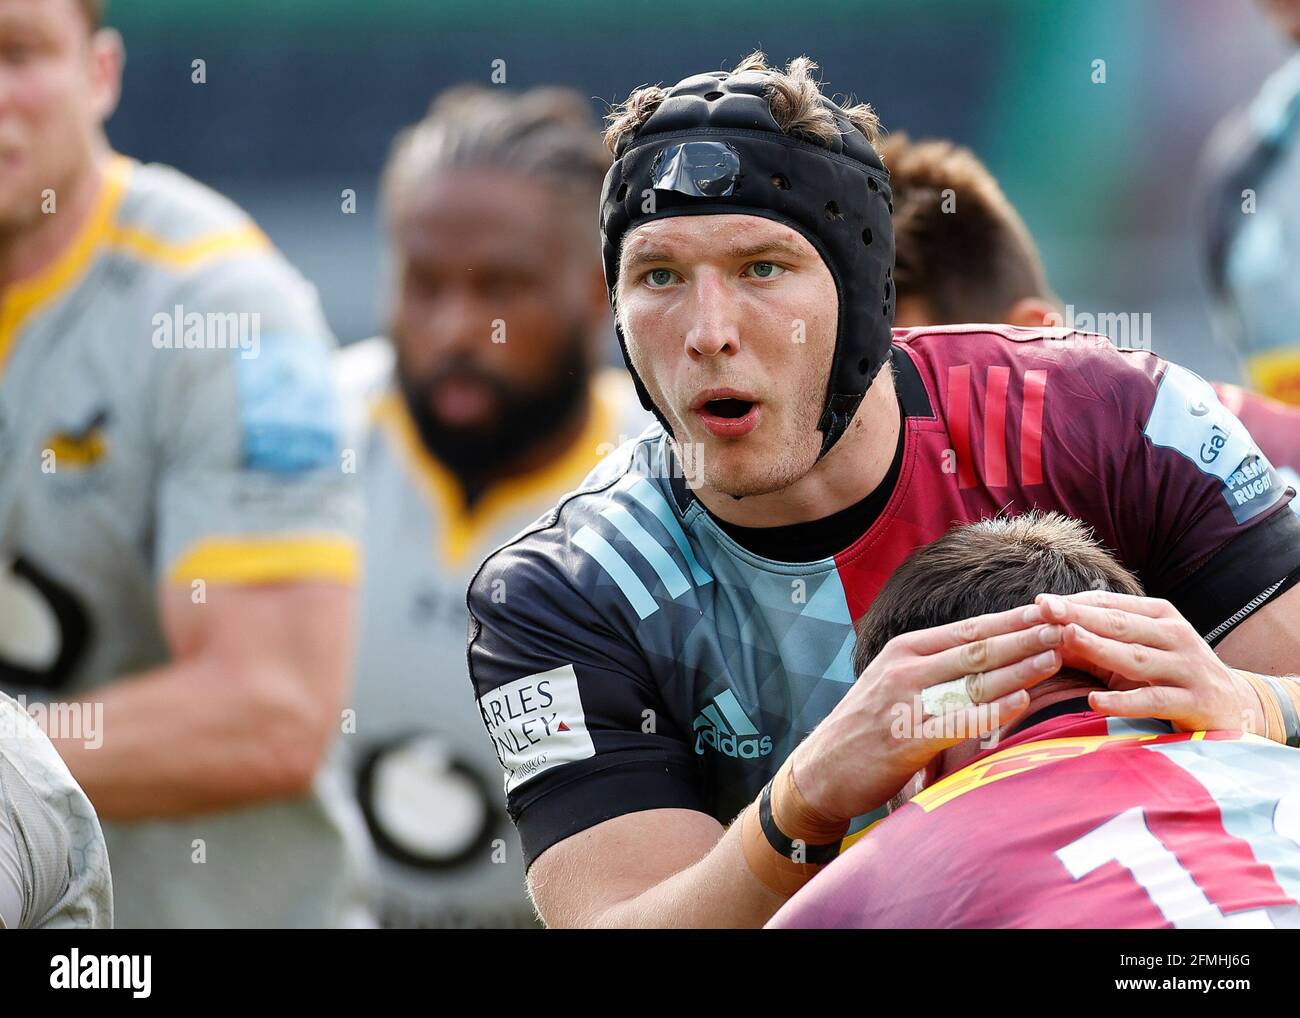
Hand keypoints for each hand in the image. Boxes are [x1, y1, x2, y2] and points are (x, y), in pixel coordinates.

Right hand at [790, 603, 1062, 822]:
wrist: (819, 772)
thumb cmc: (864, 728)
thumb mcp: (891, 682)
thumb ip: (932, 668)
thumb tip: (986, 654)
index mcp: (904, 650)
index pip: (968, 629)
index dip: (1011, 619)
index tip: (1049, 610)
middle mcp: (905, 669)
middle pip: (977, 648)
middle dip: (1024, 635)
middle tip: (1065, 624)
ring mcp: (905, 703)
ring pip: (973, 679)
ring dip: (1019, 666)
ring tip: (1055, 655)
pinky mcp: (907, 739)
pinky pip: (958, 721)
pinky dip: (993, 710)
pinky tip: (1022, 701)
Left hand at [1035, 591, 1262, 733]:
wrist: (1235, 706)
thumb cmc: (1170, 673)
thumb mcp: (1139, 650)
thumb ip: (1097, 642)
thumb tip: (1043, 633)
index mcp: (1160, 616)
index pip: (1111, 605)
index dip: (1075, 603)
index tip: (1039, 602)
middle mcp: (1175, 636)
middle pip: (1120, 625)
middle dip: (1080, 616)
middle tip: (1043, 609)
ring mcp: (1187, 668)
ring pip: (1135, 657)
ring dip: (1098, 647)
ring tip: (1065, 638)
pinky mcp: (1194, 702)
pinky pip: (1153, 701)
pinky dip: (1123, 701)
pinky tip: (1094, 701)